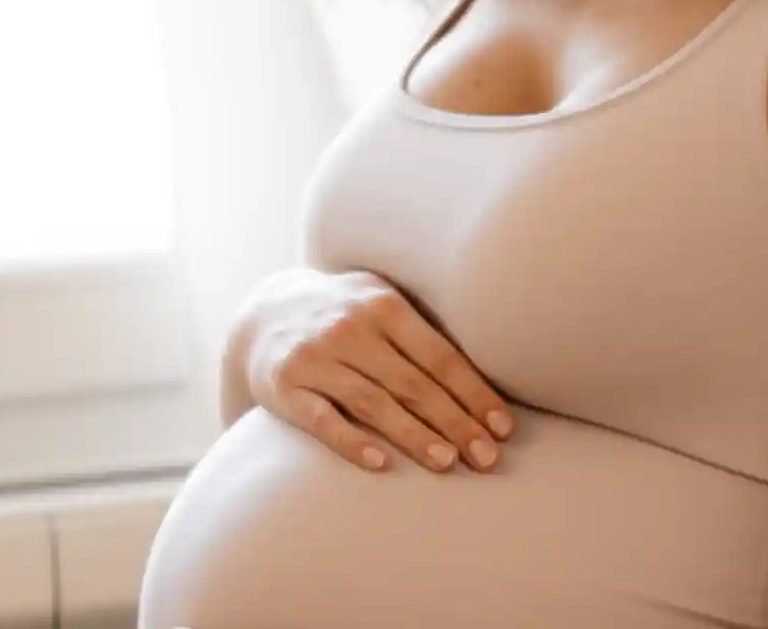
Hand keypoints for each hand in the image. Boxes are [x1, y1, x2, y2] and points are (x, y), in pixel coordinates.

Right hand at [240, 268, 514, 472]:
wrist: (264, 314)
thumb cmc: (344, 315)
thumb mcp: (380, 303)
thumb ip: (423, 333)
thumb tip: (493, 378)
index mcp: (384, 306)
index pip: (439, 356)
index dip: (474, 393)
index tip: (503, 428)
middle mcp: (349, 327)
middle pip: (412, 383)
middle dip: (455, 422)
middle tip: (487, 457)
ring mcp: (315, 357)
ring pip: (372, 402)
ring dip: (413, 435)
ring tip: (448, 462)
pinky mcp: (285, 387)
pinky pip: (322, 419)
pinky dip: (352, 442)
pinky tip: (381, 464)